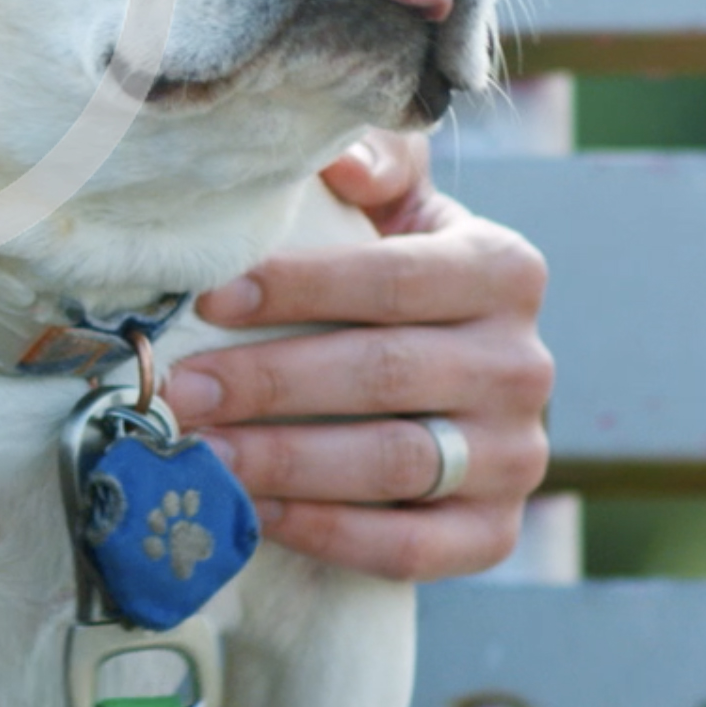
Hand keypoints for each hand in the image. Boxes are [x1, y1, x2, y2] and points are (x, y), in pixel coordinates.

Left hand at [164, 131, 551, 579]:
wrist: (444, 388)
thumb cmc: (395, 277)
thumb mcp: (396, 208)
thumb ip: (377, 164)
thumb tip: (342, 161)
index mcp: (504, 271)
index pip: (394, 279)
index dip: (300, 288)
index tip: (210, 299)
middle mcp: (525, 366)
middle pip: (385, 373)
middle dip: (270, 382)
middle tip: (180, 390)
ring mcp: (518, 457)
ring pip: (395, 462)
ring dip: (286, 460)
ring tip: (202, 451)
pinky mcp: (496, 533)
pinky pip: (411, 546)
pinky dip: (327, 532)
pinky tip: (255, 512)